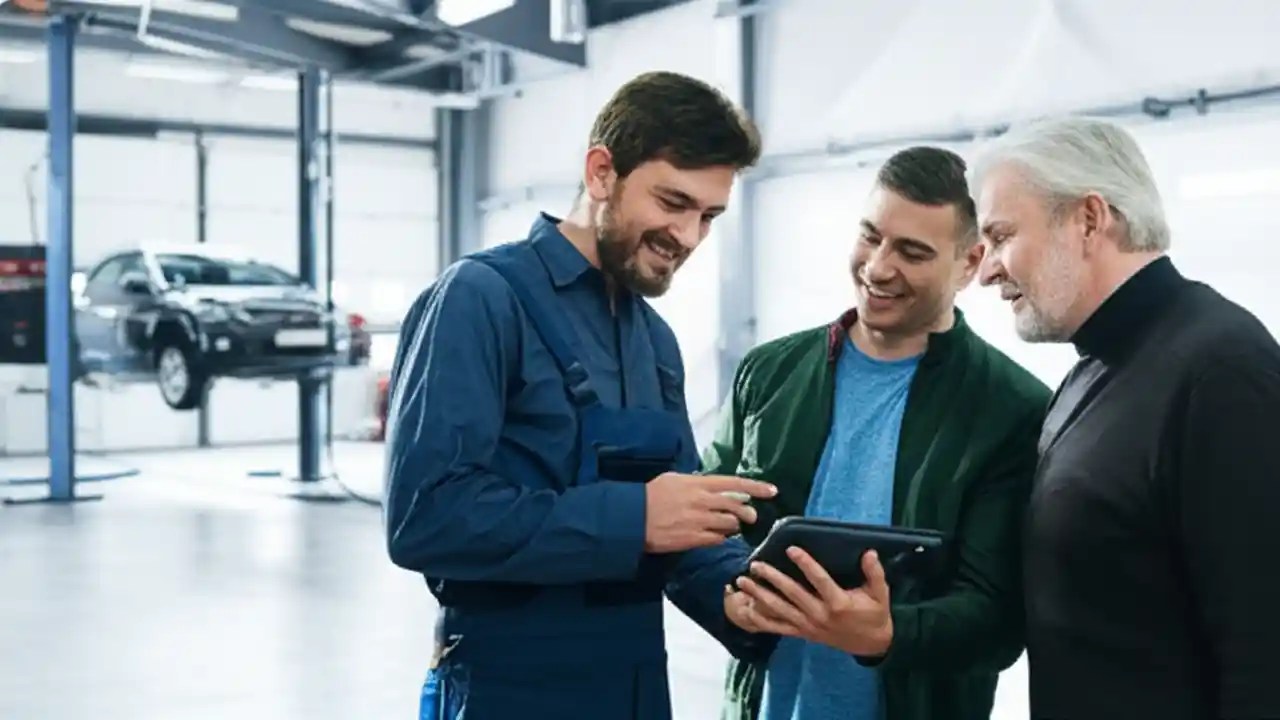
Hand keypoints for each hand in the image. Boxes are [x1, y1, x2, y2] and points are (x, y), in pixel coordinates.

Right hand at [644, 473, 776, 552]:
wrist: (634, 518)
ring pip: (730, 525)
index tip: (772, 491)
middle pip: (738, 507)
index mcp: (699, 484)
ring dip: (732, 526)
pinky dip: (720, 538)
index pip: (736, 483)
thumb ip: (697, 482)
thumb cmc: (652, 495)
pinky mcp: (694, 539)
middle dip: (748, 513)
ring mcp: (700, 521)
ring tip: (726, 526)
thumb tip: (712, 484)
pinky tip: (714, 536)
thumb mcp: (675, 479)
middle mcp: (703, 501)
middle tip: (749, 517)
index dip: (756, 487)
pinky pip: (718, 539)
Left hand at [733, 547, 893, 656]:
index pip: (818, 579)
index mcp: (838, 603)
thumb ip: (874, 573)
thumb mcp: (880, 594)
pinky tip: (747, 608)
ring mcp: (809, 626)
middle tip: (756, 564)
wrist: (871, 645)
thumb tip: (869, 552)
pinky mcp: (803, 633)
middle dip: (772, 577)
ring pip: (780, 609)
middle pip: (792, 593)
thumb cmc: (875, 615)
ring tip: (743, 581)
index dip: (804, 563)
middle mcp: (820, 615)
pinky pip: (779, 627)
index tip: (790, 549)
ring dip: (760, 595)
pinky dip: (762, 619)